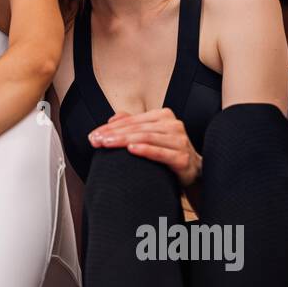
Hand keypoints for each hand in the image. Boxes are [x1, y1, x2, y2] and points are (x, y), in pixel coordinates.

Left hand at [88, 109, 202, 186]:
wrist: (193, 170)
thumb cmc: (168, 151)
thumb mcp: (149, 135)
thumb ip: (132, 125)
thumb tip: (112, 118)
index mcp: (162, 116)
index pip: (131, 120)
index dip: (110, 127)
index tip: (94, 135)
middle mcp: (172, 125)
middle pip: (137, 128)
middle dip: (114, 134)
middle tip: (97, 141)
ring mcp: (179, 140)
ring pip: (147, 137)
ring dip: (124, 140)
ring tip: (108, 144)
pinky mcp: (182, 157)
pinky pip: (162, 153)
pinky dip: (146, 150)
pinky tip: (132, 149)